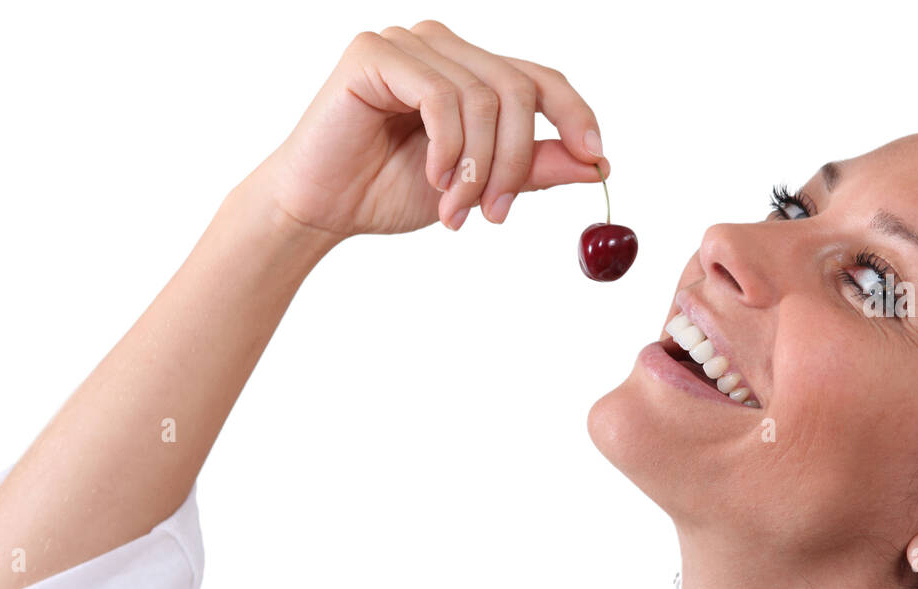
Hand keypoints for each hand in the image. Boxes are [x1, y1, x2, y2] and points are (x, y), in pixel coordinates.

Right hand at [254, 20, 609, 239]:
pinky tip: (433, 180)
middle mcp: (443, 46)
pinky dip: (447, 148)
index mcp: (469, 69)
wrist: (320, 208)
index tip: (597, 159)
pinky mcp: (375, 54)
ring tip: (454, 210)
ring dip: (477, 168)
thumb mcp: (477, 184)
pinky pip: (440, 96)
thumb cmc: (386, 191)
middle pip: (519, 89)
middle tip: (496, 215)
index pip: (541, 78)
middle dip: (514, 162)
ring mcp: (409, 44)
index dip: (576, 114)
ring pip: (485, 98)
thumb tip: (596, 163)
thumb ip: (531, 168)